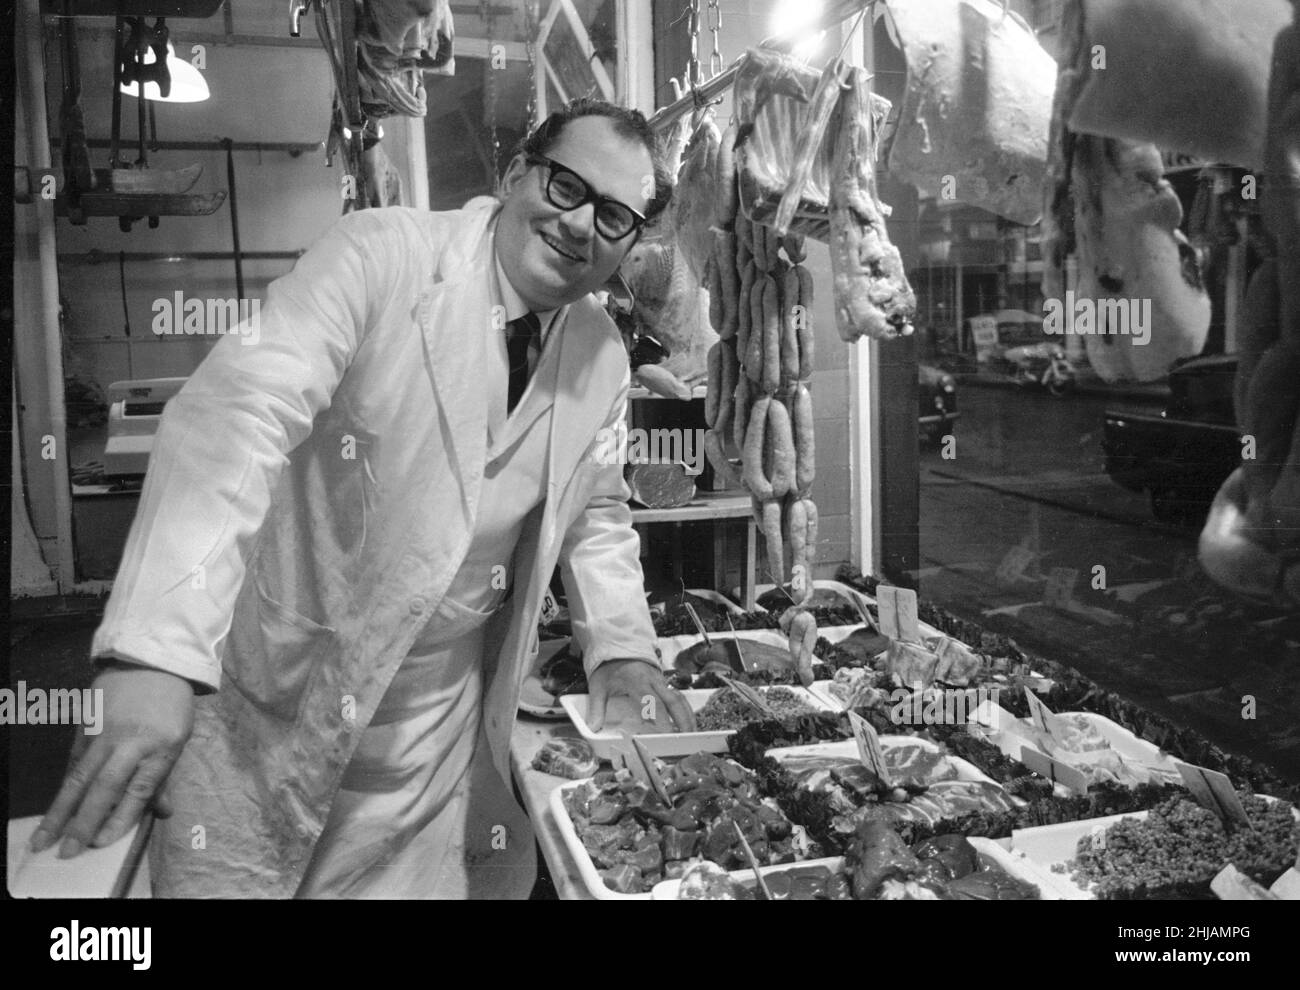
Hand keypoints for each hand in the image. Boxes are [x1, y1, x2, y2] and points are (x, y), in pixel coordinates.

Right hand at [30, 664, 194, 857]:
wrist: (153, 661)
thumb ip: (164, 777)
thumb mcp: (179, 738)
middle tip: (67, 851)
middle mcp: (132, 741)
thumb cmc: (172, 705)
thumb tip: (162, 813)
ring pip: (80, 776)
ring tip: (44, 838)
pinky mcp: (87, 723)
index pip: (139, 789)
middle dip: (84, 822)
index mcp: (163, 746)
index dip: (119, 818)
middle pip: (105, 786)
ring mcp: (106, 731)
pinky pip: (74, 760)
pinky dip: (65, 786)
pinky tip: (54, 807)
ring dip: (61, 810)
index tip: (101, 842)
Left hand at [586, 658, 695, 733]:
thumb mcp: (598, 686)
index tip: (667, 734)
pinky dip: (685, 707)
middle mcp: (653, 680)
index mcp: (637, 682)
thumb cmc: (608, 666)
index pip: (653, 703)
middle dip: (683, 719)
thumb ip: (596, 709)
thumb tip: (593, 728)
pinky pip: (678, 694)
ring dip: (688, 714)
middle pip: (674, 701)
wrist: (616, 645)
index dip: (662, 720)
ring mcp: (660, 680)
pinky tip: (687, 720)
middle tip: (687, 737)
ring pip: (680, 697)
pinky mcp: (662, 681)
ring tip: (692, 732)